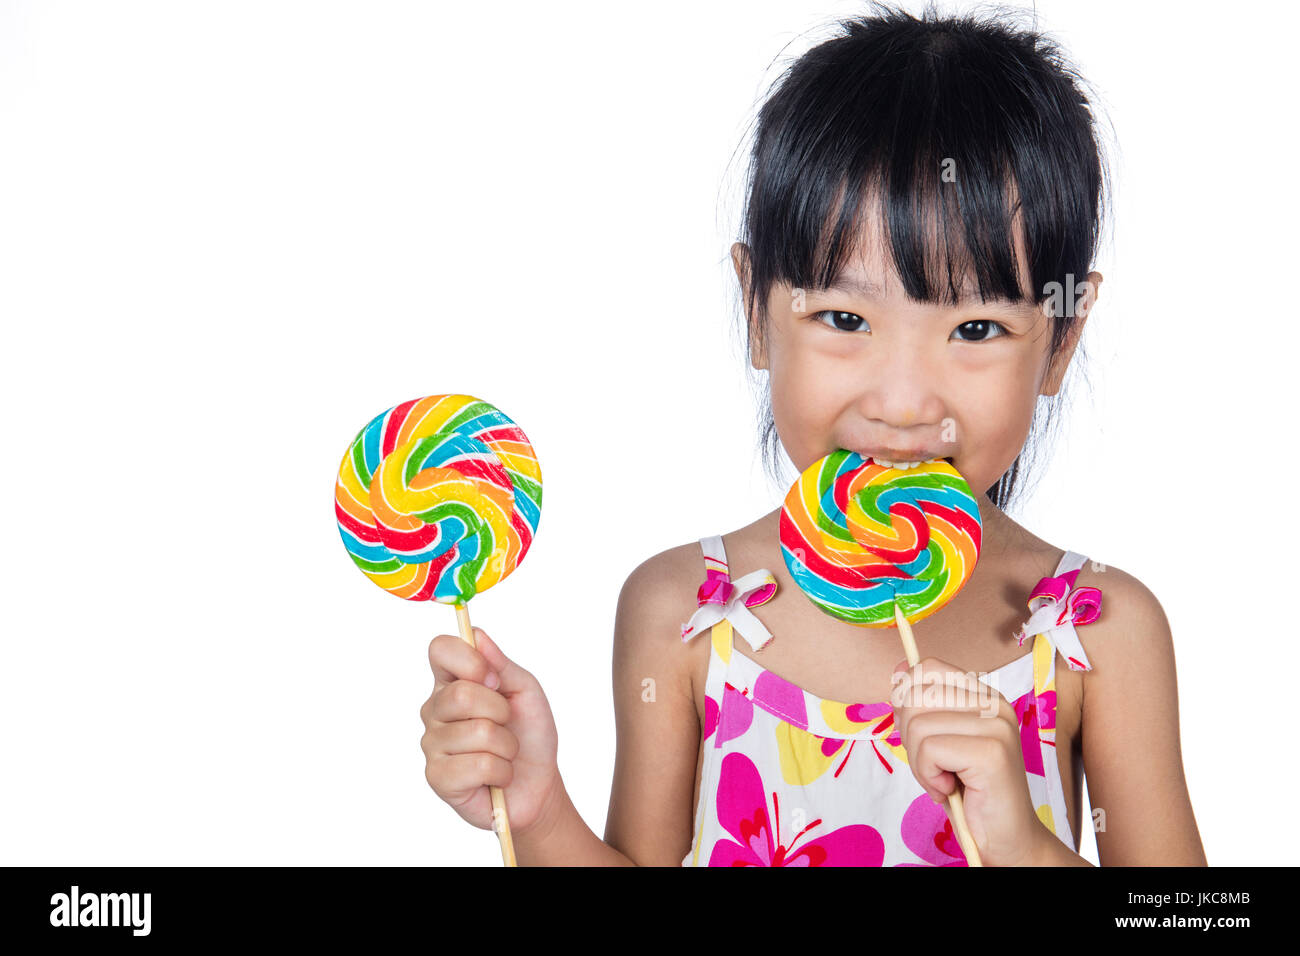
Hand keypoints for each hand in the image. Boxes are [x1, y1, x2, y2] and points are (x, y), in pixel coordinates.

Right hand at [420, 627, 562, 838]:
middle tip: (506, 724)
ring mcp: (432, 744)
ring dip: (506, 745)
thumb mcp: (525, 691)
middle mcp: (434, 709)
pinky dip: (501, 771)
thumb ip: (502, 664)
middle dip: (500, 711)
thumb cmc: (529, 735)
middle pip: (461, 694)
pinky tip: (496, 776)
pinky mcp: (437, 777)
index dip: (470, 660)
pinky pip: (478, 764)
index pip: (440, 649)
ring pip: (478, 732)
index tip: (494, 679)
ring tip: (504, 753)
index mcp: (451, 682)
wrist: (537, 783)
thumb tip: (477, 635)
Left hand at [891, 657, 1049, 866]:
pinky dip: (929, 776)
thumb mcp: (936, 741)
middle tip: (934, 765)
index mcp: (983, 695)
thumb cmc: (969, 792)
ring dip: (920, 763)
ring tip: (944, 780)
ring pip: (919, 725)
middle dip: (910, 737)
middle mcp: (995, 703)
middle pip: (917, 694)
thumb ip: (919, 707)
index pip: (928, 668)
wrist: (1006, 839)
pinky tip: (950, 789)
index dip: (908, 700)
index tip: (921, 734)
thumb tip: (899, 669)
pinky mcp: (992, 752)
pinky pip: (930, 750)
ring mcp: (997, 725)